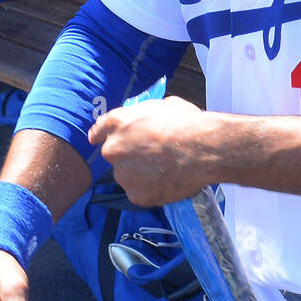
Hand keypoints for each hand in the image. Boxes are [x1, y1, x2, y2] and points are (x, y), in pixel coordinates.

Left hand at [88, 95, 217, 207]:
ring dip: (141, 173)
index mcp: (117, 123)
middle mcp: (113, 150)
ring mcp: (123, 175)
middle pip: (116, 155)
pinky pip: (142, 192)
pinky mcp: (137, 195)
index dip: (101, 135)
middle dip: (130, 155)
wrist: (203, 150)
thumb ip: (147, 115)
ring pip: (129, 175)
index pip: (98, 131)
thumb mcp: (165, 105)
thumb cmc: (187, 123)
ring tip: (167, 168)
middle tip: (154, 154)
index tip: (100, 139)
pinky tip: (170, 180)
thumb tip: (149, 121)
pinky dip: (153, 188)